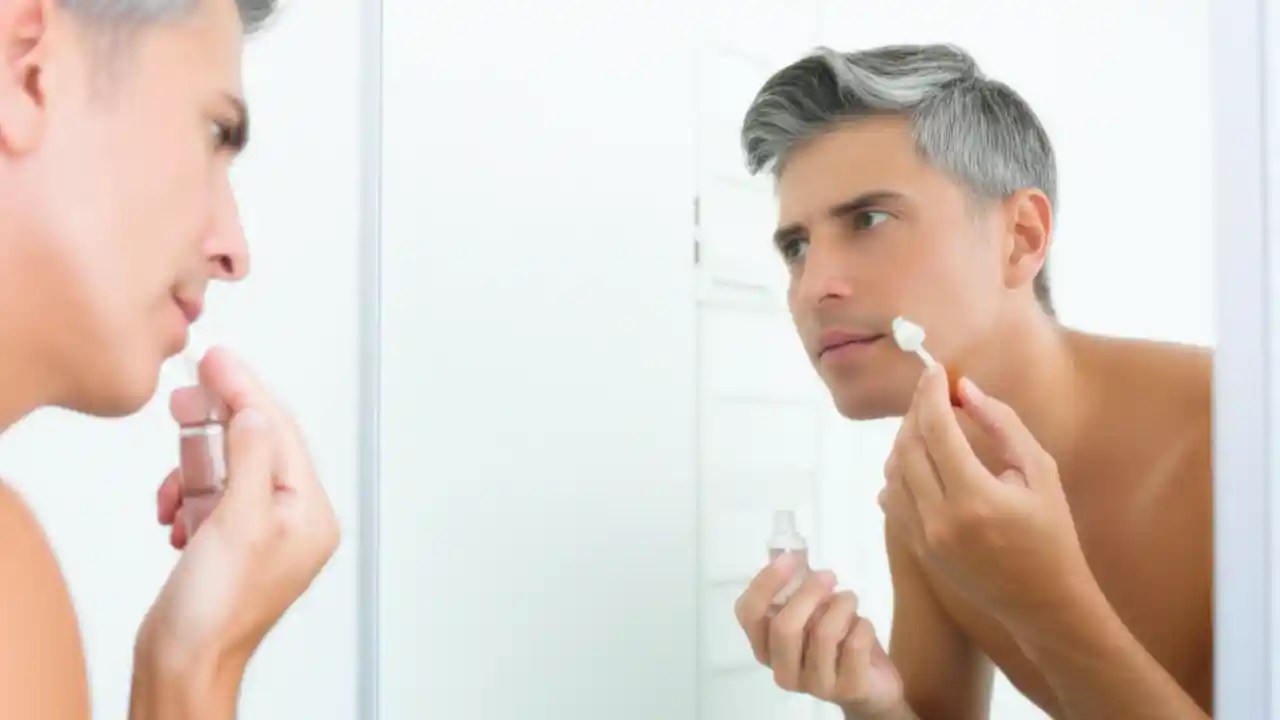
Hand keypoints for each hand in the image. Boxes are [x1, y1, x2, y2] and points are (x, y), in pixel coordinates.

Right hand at [141, 347, 339, 675]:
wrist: (183, 664)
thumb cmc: (216, 612)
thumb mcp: (238, 521)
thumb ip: (251, 459)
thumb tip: (257, 411)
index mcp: (311, 514)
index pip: (282, 433)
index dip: (248, 391)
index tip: (220, 361)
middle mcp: (293, 520)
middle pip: (258, 445)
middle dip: (219, 421)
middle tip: (188, 395)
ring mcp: (261, 532)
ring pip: (229, 469)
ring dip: (195, 466)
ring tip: (174, 479)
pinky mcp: (230, 544)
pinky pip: (210, 497)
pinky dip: (187, 496)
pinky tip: (173, 515)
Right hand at [735, 556, 904, 717]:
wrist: (871, 683)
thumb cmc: (835, 640)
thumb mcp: (812, 610)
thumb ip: (796, 585)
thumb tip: (790, 550)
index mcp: (765, 646)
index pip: (748, 614)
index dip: (766, 583)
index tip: (789, 558)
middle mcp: (783, 669)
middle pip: (784, 627)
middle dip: (808, 593)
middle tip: (829, 575)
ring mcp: (815, 684)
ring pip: (824, 633)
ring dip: (842, 605)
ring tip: (849, 600)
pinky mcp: (848, 689)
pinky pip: (855, 645)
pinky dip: (863, 624)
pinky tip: (862, 626)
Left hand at [879, 365, 1096, 630]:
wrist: (1044, 603)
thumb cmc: (1052, 533)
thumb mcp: (1040, 472)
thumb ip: (1002, 425)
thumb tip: (965, 388)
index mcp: (976, 498)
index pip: (937, 430)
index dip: (931, 394)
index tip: (933, 370)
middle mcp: (941, 519)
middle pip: (908, 447)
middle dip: (916, 412)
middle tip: (931, 391)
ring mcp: (924, 537)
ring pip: (892, 472)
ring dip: (904, 440)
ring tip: (928, 422)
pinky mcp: (917, 548)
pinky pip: (892, 498)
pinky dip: (899, 471)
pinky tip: (920, 458)